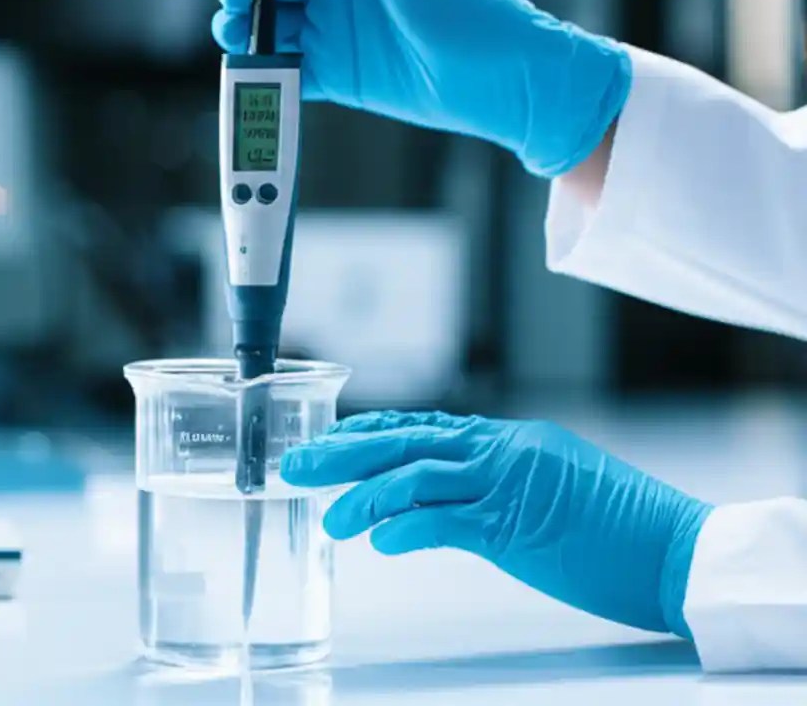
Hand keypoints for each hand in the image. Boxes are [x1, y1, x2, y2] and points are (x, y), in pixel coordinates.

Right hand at [212, 0, 630, 177]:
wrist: (509, 83)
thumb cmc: (473, 10)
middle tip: (233, 7)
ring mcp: (339, 33)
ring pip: (273, 28)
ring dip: (246, 33)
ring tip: (234, 38)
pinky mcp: (340, 76)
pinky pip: (291, 72)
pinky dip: (267, 75)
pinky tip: (254, 73)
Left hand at [283, 411, 713, 636]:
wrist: (678, 550)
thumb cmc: (616, 528)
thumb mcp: (545, 491)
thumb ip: (490, 486)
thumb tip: (434, 501)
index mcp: (507, 438)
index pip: (420, 426)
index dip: (365, 432)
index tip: (326, 442)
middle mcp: (503, 449)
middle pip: (403, 440)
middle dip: (342, 453)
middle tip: (297, 467)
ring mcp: (509, 483)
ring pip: (414, 476)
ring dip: (363, 499)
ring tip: (330, 521)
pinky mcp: (517, 524)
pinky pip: (444, 521)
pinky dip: (404, 529)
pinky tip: (379, 543)